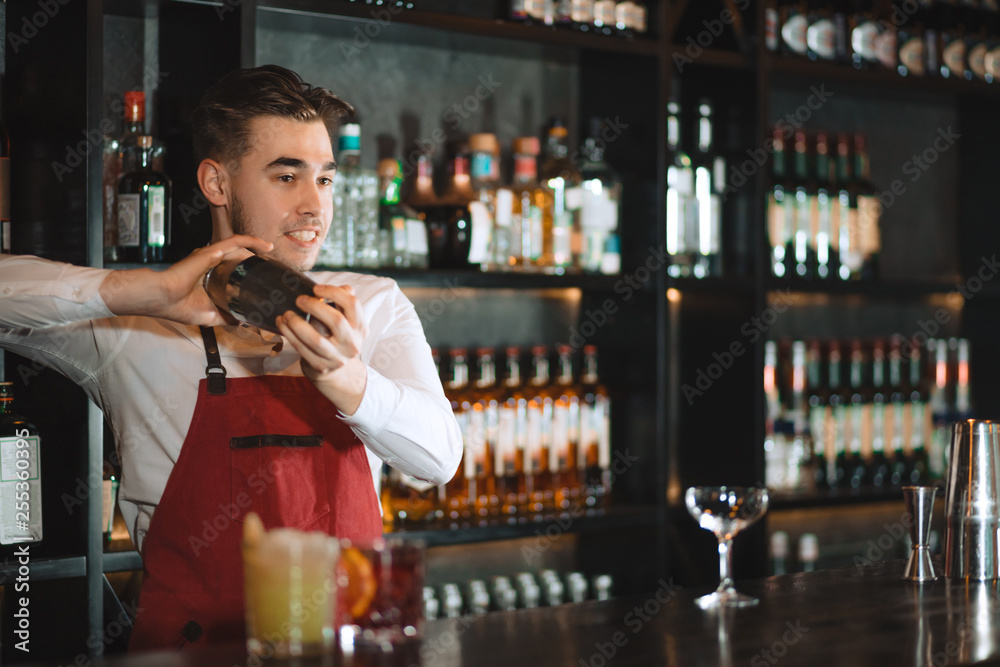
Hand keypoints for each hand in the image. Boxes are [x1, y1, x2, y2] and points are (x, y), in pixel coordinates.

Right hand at [100, 235, 272, 325]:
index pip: (236, 270)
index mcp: (211, 275)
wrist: (158, 297)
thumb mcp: (207, 315)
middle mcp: (212, 262)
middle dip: (260, 260)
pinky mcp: (210, 252)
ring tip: (274, 253)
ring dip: (259, 248)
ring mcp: (211, 255)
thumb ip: (225, 317)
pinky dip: (252, 241)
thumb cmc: (175, 305)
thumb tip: (242, 322)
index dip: (253, 271)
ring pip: (241, 247)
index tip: (269, 277)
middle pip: (241, 257)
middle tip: (277, 266)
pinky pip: (235, 242)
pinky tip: (266, 246)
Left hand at [275, 284, 368, 414]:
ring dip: (297, 323)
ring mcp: (337, 358)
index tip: (316, 289)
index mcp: (360, 328)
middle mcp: (352, 344)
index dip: (334, 292)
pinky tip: (282, 324)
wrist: (335, 369)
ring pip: (315, 339)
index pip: (353, 304)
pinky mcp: (321, 366)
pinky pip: (302, 349)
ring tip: (286, 314)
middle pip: (337, 320)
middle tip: (299, 300)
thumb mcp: (345, 319)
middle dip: (315, 306)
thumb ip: (342, 301)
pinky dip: (289, 335)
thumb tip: (332, 289)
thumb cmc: (337, 336)